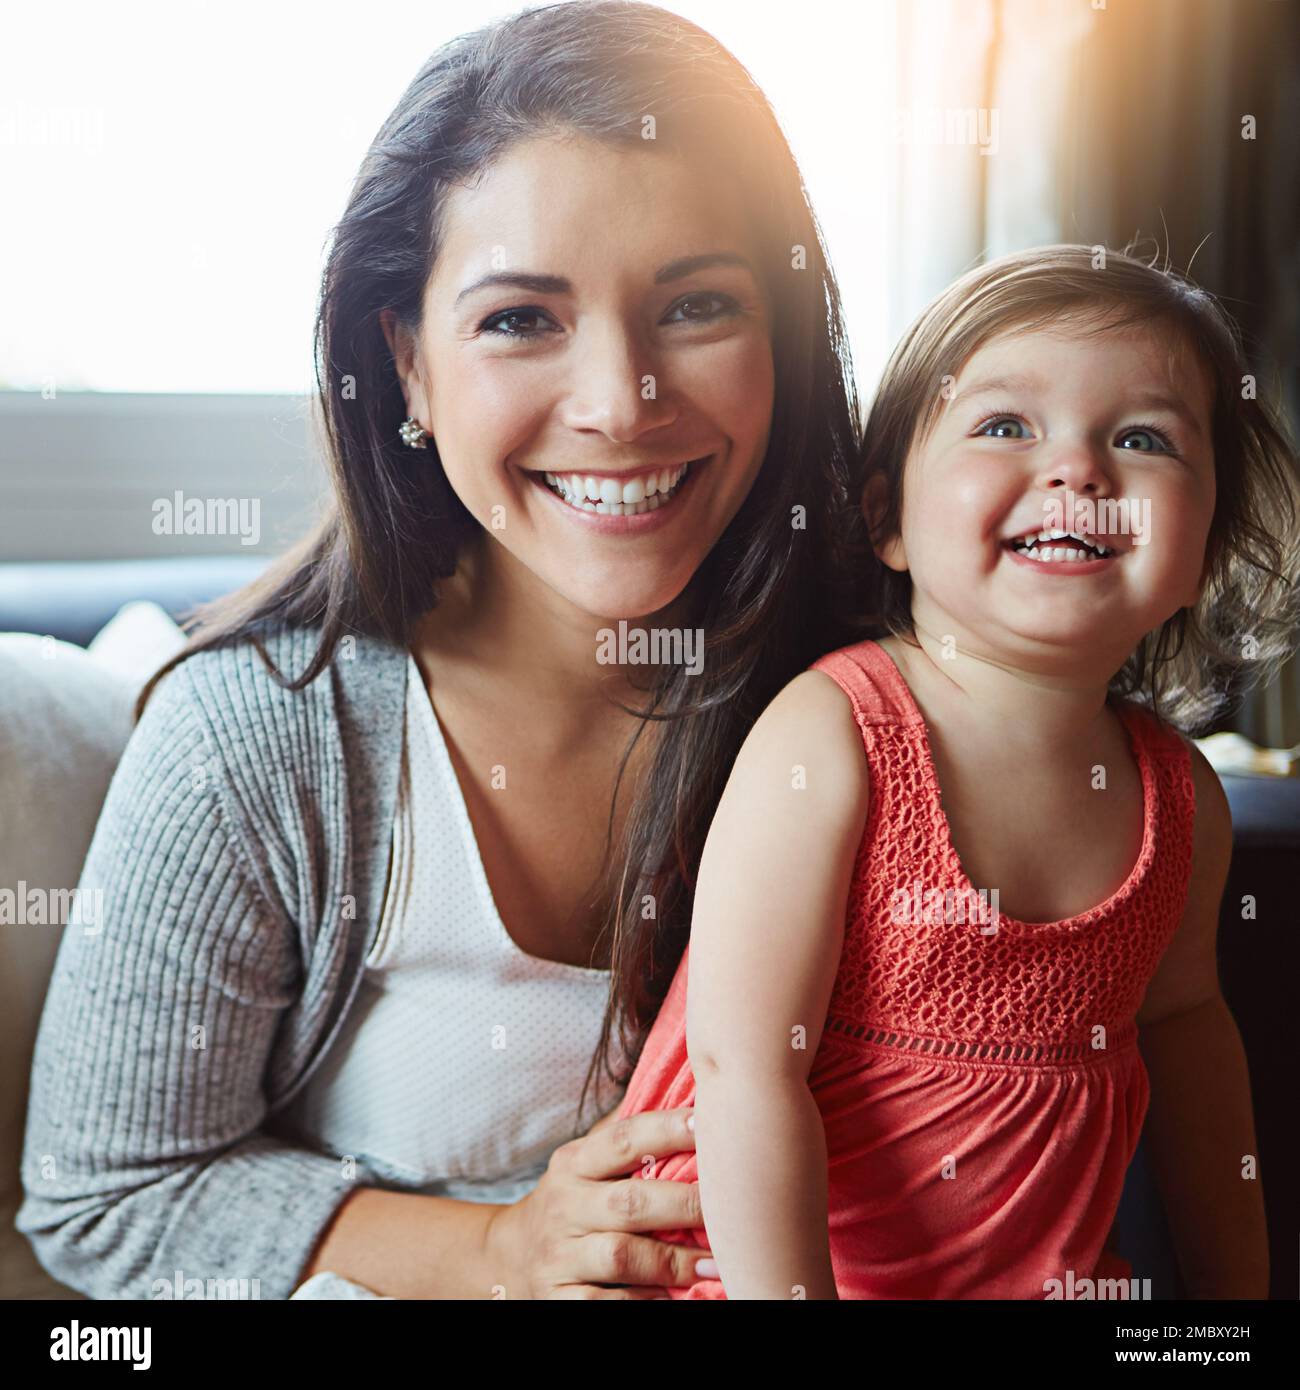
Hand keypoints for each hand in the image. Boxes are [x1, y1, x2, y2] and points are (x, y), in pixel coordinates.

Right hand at [482, 1106, 712, 1298]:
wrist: (509, 1256)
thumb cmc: (572, 1202)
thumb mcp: (585, 1164)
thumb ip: (628, 1139)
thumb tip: (690, 1097)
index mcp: (574, 1163)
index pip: (623, 1139)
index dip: (666, 1130)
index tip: (708, 1125)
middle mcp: (563, 1205)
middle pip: (629, 1202)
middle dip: (684, 1206)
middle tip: (728, 1212)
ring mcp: (558, 1254)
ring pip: (621, 1255)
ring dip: (673, 1260)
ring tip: (714, 1263)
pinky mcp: (558, 1298)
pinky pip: (607, 1302)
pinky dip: (643, 1300)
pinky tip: (674, 1296)